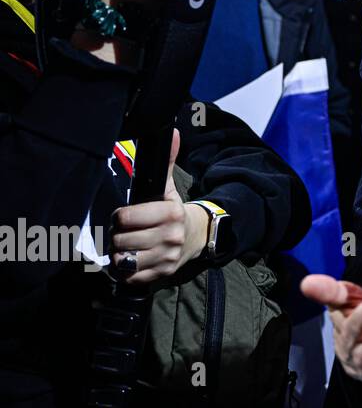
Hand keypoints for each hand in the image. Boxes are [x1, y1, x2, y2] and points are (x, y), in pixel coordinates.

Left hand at [110, 129, 202, 283]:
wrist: (198, 236)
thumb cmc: (174, 211)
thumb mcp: (170, 188)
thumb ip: (166, 161)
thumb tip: (171, 131)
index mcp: (169, 213)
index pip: (125, 217)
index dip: (119, 217)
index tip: (123, 216)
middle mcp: (170, 237)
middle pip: (121, 240)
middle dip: (117, 236)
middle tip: (122, 232)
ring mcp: (166, 257)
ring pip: (124, 259)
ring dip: (120, 253)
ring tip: (125, 246)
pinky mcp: (162, 274)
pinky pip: (130, 276)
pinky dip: (126, 270)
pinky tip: (132, 259)